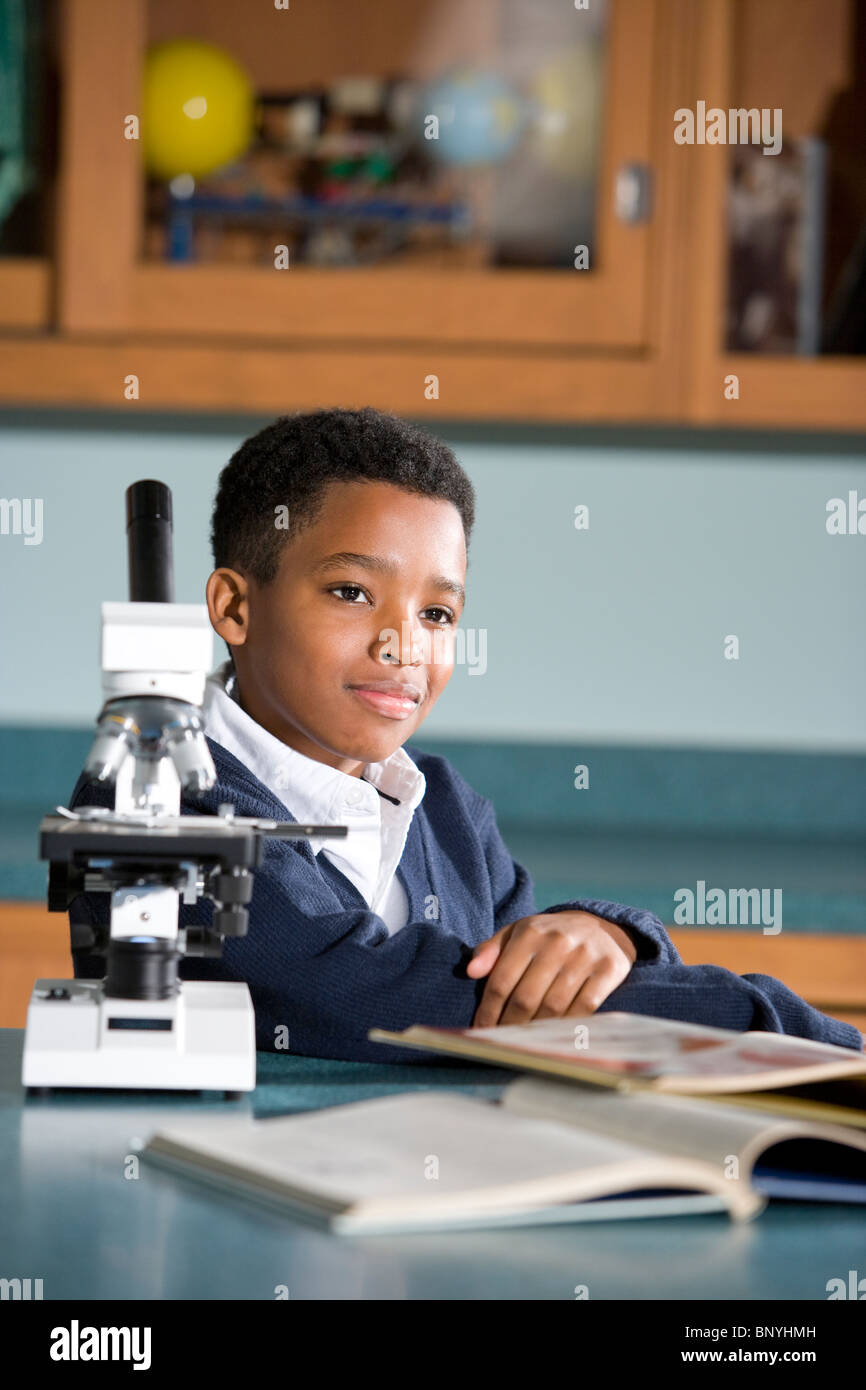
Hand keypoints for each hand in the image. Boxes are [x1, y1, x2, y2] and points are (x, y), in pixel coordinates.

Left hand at [466, 911, 636, 1027]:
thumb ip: (492, 950)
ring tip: (524, 1043)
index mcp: (530, 933)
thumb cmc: (550, 936)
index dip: (488, 1010)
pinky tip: (554, 1036)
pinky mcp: (608, 970)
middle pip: (526, 997)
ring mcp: (584, 956)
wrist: (602, 926)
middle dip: (510, 1025)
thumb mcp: (519, 933)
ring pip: (553, 1007)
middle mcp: (557, 942)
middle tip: (502, 1042)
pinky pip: (584, 1008)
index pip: (502, 980)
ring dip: (535, 1030)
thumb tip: (470, 972)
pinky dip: (566, 1026)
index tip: (481, 1030)